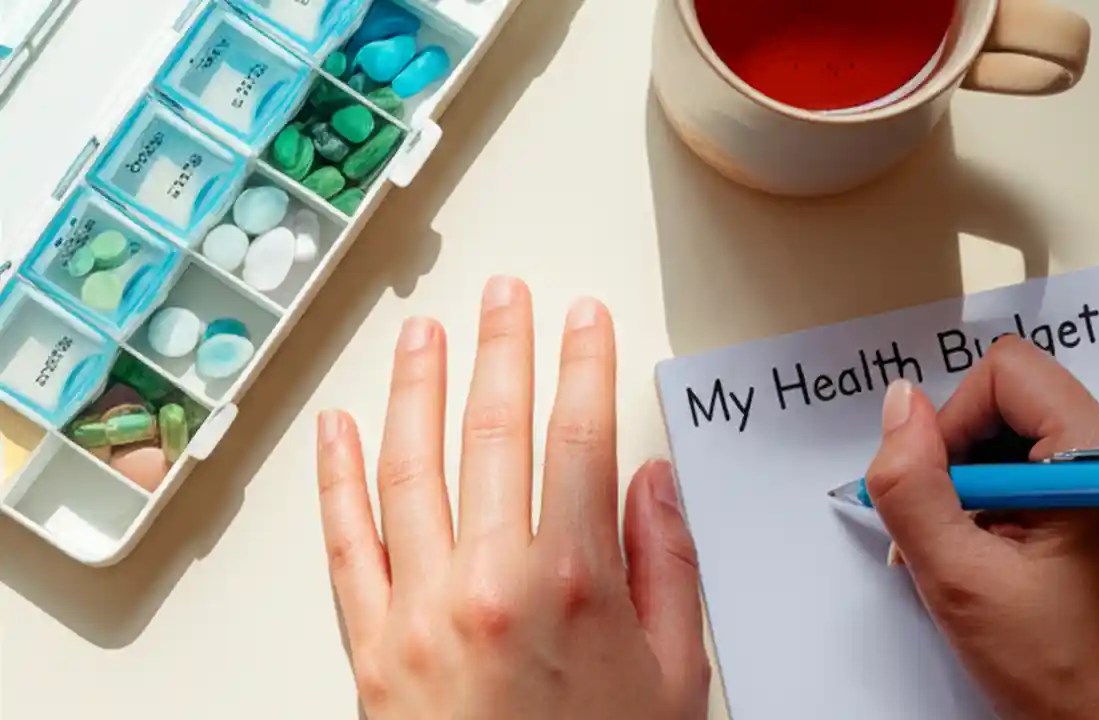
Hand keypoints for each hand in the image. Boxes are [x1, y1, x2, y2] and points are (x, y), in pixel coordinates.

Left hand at [315, 277, 709, 718]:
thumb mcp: (677, 678)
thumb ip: (667, 566)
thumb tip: (652, 480)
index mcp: (573, 585)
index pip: (581, 436)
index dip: (583, 364)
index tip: (581, 319)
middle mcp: (489, 583)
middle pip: (494, 431)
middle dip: (504, 349)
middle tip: (507, 296)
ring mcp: (420, 609)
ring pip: (411, 467)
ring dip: (419, 387)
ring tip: (426, 332)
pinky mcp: (370, 644)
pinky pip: (344, 544)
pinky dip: (337, 479)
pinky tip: (340, 428)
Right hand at [865, 338, 1098, 719]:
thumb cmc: (1069, 679)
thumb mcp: (961, 580)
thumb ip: (913, 486)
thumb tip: (900, 408)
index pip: (1008, 374)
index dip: (953, 423)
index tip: (940, 489)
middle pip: (1017, 403)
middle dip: (963, 462)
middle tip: (949, 534)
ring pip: (1028, 439)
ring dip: (982, 489)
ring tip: (974, 557)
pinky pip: (1050, 471)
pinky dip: (1011, 506)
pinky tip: (1002, 561)